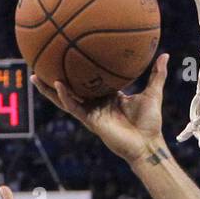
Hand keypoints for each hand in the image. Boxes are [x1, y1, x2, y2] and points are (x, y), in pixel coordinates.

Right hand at [32, 53, 168, 164]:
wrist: (148, 144)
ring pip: (65, 98)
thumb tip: (164, 55)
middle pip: (71, 88)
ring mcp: (91, 113)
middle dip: (55, 76)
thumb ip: (156, 75)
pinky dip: (65, 97)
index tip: (70, 53)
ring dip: (49, 88)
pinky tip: (57, 85)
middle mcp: (95, 103)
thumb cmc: (150, 123)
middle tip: (42, 62)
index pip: (89, 80)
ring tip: (35, 75)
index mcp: (107, 96)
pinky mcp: (90, 121)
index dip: (79, 69)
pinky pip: (74, 107)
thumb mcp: (153, 93)